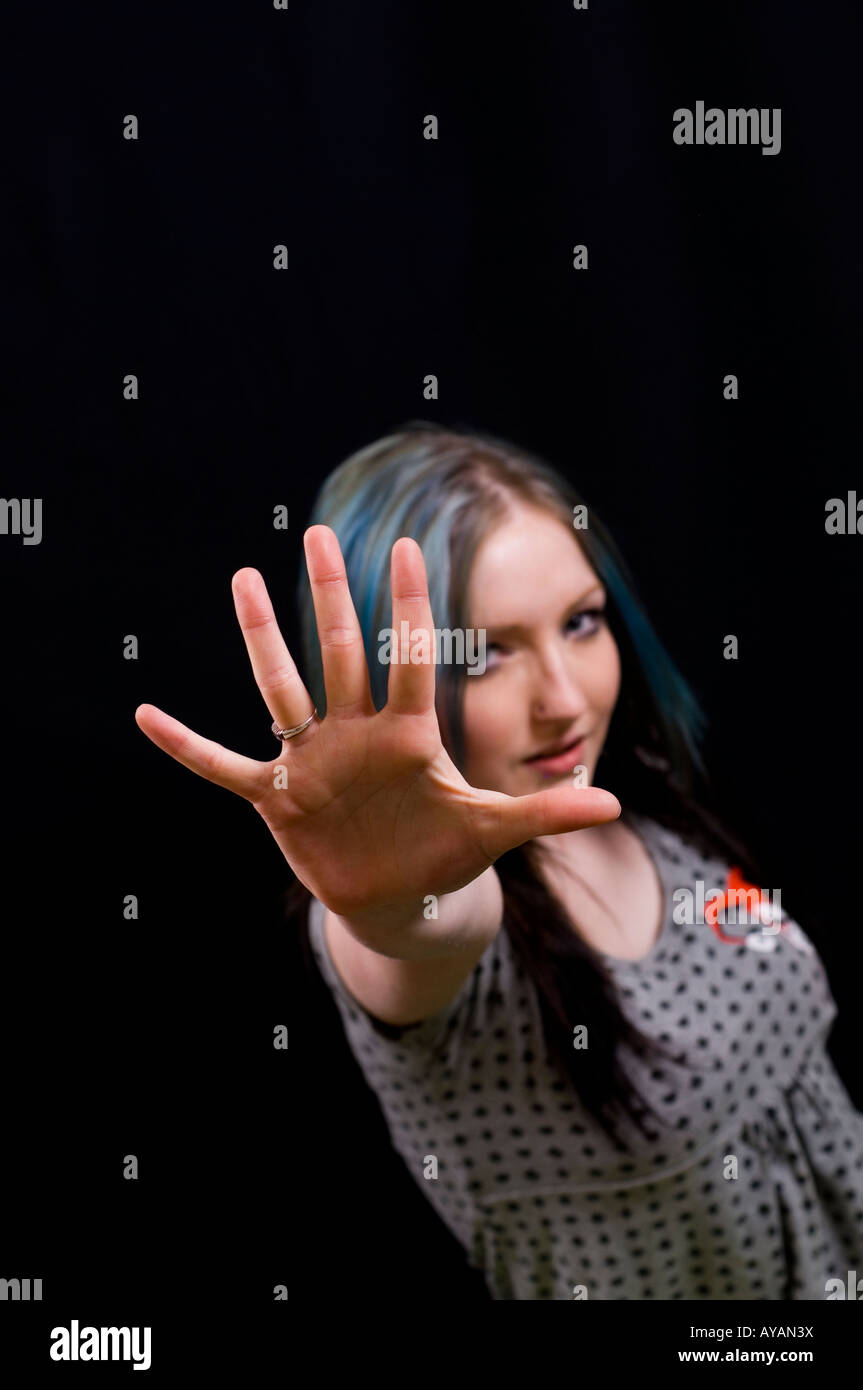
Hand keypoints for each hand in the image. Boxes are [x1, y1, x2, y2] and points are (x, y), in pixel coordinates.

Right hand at [135, 526, 620, 935]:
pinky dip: (187, 747)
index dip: (406, 607)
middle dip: (327, 597)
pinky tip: (144, 717)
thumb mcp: (494, 833)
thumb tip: (615, 807)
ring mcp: (311, 761)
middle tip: (314, 535)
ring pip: (281, 689)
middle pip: (338, 655)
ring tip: (240, 578)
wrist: (397, 893)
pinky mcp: (277, 796)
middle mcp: (353, 734)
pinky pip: (222, 765)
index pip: (408, 660)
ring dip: (260, 639)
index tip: (404, 547)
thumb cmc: (443, 853)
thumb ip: (547, 812)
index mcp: (406, 737)